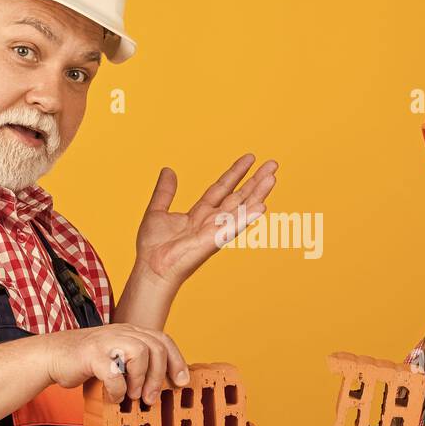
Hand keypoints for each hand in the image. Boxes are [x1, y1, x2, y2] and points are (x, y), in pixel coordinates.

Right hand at [43, 324, 188, 403]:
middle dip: (159, 376)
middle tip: (151, 397)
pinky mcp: (91, 354)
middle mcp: (120, 332)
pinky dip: (117, 389)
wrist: (51, 356)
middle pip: (155, 347)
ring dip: (140, 379)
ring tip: (133, 395)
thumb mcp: (116, 357)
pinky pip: (113, 372)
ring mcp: (106, 341)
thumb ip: (135, 364)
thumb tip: (158, 387)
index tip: (182, 381)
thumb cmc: (85, 361)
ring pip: (139, 353)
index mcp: (129, 332)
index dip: (176, 360)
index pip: (162, 340)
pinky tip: (113, 397)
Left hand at [133, 153, 277, 288]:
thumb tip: (167, 170)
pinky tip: (262, 206)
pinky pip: (234, 226)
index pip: (222, 188)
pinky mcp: (215, 240)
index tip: (250, 158)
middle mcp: (213, 221)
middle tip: (273, 164)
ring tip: (272, 176)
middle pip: (238, 195)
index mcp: (200, 213)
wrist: (151, 267)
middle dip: (256, 180)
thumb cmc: (153, 247)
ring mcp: (216, 230)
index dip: (236, 172)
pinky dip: (248, 216)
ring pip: (241, 207)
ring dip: (258, 192)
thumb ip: (164, 191)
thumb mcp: (157, 210)